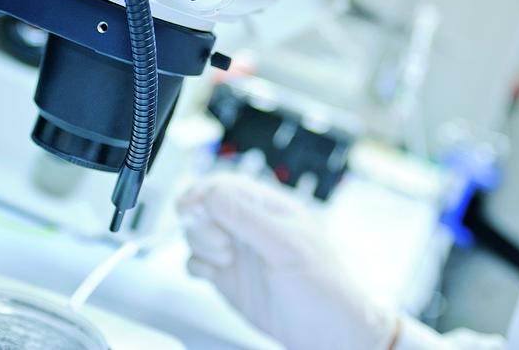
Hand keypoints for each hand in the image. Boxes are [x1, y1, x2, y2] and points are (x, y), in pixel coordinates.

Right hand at [177, 173, 397, 349]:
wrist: (327, 332)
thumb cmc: (322, 285)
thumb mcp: (286, 245)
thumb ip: (248, 219)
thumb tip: (213, 194)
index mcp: (269, 209)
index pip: (227, 186)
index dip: (204, 192)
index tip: (190, 207)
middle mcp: (250, 227)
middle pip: (206, 208)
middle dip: (202, 222)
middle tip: (218, 242)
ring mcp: (238, 252)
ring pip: (199, 234)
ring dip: (201, 244)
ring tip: (224, 260)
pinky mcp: (228, 278)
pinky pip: (197, 262)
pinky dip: (196, 266)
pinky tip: (212, 274)